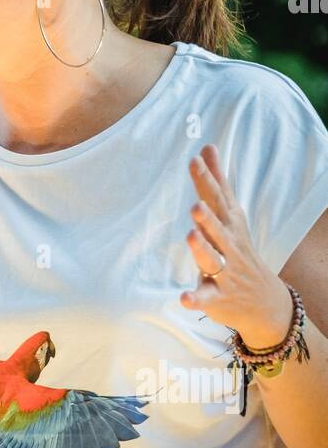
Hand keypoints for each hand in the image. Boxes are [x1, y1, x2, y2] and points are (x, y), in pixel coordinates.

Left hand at [179, 143, 292, 348]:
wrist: (264, 300)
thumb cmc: (239, 250)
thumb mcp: (231, 215)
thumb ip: (216, 183)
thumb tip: (207, 146)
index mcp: (229, 225)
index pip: (218, 200)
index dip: (207, 181)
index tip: (195, 160)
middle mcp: (228, 247)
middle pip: (218, 230)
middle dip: (208, 217)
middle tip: (196, 205)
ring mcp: (224, 273)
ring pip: (212, 261)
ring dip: (202, 249)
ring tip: (191, 236)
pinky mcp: (217, 298)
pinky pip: (205, 298)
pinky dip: (196, 298)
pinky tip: (184, 297)